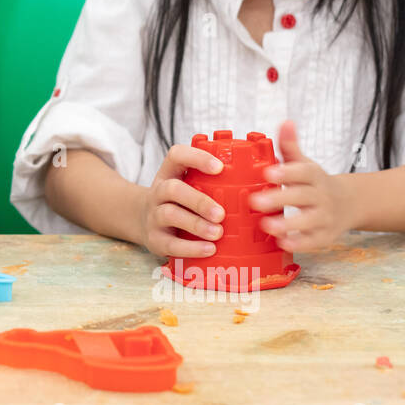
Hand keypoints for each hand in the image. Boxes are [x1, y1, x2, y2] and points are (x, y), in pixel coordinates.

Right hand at [136, 143, 226, 257]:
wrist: (144, 221)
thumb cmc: (179, 202)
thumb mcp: (187, 185)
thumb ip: (212, 182)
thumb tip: (261, 183)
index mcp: (170, 173)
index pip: (176, 155)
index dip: (196, 158)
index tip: (220, 167)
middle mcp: (159, 192)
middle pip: (172, 189)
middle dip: (198, 201)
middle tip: (221, 213)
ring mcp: (154, 215)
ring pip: (169, 215)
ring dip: (196, 224)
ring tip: (217, 233)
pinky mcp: (154, 239)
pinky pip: (170, 244)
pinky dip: (191, 248)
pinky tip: (210, 249)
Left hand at [249, 121, 354, 251]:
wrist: (349, 203)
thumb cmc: (315, 182)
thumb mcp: (305, 163)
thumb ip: (290, 145)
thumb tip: (285, 122)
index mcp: (314, 176)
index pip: (303, 172)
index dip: (286, 173)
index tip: (268, 173)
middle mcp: (322, 196)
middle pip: (302, 197)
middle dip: (279, 199)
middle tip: (255, 201)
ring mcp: (325, 217)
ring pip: (309, 221)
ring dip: (288, 224)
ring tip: (266, 225)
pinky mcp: (325, 236)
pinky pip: (314, 242)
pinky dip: (300, 244)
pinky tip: (282, 243)